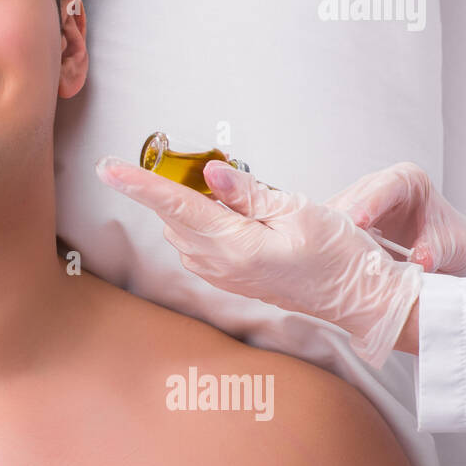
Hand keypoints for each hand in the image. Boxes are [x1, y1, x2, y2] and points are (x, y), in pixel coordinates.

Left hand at [95, 154, 422, 368]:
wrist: (358, 297)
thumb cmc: (338, 254)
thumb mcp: (299, 211)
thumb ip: (249, 193)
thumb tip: (211, 172)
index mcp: (236, 247)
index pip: (176, 206)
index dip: (139, 184)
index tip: (106, 167)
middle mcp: (219, 265)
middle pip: (173, 215)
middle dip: (169, 187)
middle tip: (188, 169)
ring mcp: (220, 275)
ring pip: (183, 228)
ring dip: (192, 205)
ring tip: (239, 198)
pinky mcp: (227, 278)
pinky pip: (198, 242)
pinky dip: (204, 222)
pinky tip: (236, 215)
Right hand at [323, 161, 465, 276]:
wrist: (453, 252)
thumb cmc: (454, 240)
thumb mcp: (453, 245)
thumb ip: (435, 250)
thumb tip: (417, 262)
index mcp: (407, 180)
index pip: (383, 187)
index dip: (368, 205)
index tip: (357, 223)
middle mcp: (378, 187)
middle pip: (352, 200)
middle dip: (343, 224)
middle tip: (335, 247)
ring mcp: (359, 203)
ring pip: (335, 215)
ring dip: (332, 237)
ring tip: (329, 258)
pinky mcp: (347, 222)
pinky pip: (332, 231)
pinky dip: (330, 246)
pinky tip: (329, 262)